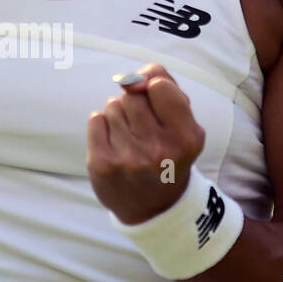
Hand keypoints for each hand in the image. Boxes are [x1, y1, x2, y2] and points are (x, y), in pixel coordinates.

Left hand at [86, 63, 206, 224]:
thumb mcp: (184, 124)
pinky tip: (115, 144)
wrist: (154, 207)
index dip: (155, 88)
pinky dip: (102, 127)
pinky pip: (96, 119)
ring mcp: (128, 158)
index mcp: (186, 138)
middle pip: (133, 95)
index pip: (159, 85)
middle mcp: (158, 150)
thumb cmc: (169, 153)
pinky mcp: (102, 164)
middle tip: (144, 127)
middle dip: (136, 103)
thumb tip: (139, 74)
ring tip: (131, 138)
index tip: (157, 103)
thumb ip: (168, 87)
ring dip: (119, 115)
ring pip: (113, 106)